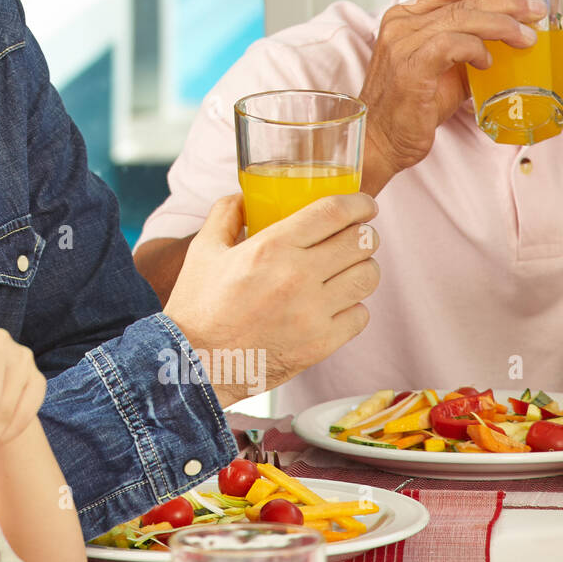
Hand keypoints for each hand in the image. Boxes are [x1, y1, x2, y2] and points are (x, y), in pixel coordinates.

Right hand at [163, 191, 379, 398]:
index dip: (358, 203)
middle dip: (363, 234)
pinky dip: (352, 307)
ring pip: (367, 277)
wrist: (195, 365)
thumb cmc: (196, 307)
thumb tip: (244, 197)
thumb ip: (225, 215)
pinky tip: (334, 305)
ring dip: (362, 268)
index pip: (333, 212)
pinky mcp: (321, 344)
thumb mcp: (202, 251)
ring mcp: (313, 314)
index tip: (363, 204)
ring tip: (346, 270)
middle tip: (354, 237)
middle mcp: (297, 277)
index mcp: (270, 248)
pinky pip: (360, 316)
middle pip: (361, 242)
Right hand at [359, 0, 545, 191]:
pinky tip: (487, 63)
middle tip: (534, 10)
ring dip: (501, 26)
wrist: (379, 138)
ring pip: (462, 19)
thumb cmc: (409, 106)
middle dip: (505, 3)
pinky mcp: (411, 66)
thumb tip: (506, 37)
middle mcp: (399, 25)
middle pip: (461, 1)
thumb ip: (465, 47)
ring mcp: (402, 44)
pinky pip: (453, 44)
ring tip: (525, 38)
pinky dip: (477, 50)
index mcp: (403, 19)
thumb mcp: (441, 68)